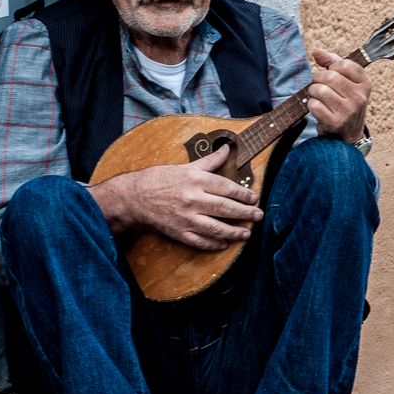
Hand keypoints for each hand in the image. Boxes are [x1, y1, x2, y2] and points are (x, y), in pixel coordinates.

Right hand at [89, 145, 262, 250]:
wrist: (135, 196)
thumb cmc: (160, 179)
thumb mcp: (186, 166)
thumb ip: (210, 161)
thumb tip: (227, 149)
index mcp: (195, 180)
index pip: (226, 187)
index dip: (243, 194)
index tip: (254, 198)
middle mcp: (193, 199)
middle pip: (226, 208)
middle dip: (245, 213)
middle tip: (258, 216)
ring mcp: (186, 218)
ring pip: (216, 228)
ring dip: (234, 232)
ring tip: (246, 233)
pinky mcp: (179, 232)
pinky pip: (200, 241)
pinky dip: (214, 244)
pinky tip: (224, 243)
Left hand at [307, 48, 370, 142]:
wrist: (348, 134)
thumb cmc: (345, 103)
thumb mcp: (346, 81)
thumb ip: (332, 62)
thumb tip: (317, 51)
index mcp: (365, 83)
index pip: (343, 64)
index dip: (332, 67)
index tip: (332, 74)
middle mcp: (360, 97)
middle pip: (329, 76)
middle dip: (318, 79)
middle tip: (319, 86)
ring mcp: (349, 111)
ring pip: (319, 90)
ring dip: (313, 92)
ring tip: (318, 97)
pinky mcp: (336, 122)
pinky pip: (314, 105)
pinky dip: (311, 105)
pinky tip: (318, 109)